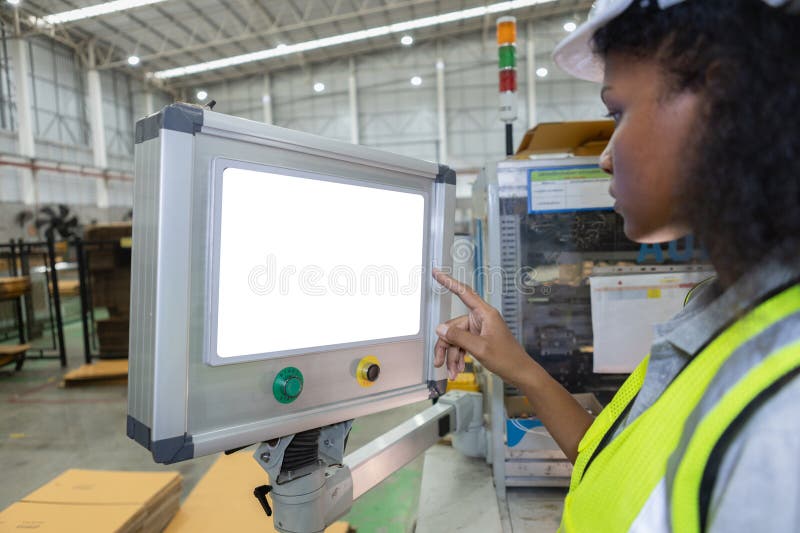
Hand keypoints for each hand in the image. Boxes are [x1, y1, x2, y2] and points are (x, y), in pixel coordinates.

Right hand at [432, 269, 533, 383]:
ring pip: (455, 338)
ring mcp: (479, 329)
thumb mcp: (480, 348)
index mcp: (485, 314)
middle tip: (439, 362)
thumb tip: (440, 329)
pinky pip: (461, 344)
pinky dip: (457, 357)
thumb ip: (458, 337)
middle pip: (453, 327)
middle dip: (446, 346)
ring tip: (452, 372)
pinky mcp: (479, 338)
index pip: (463, 292)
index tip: (436, 272)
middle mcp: (481, 319)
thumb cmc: (507, 359)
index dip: (448, 281)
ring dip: (452, 356)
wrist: (519, 372)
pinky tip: (456, 369)